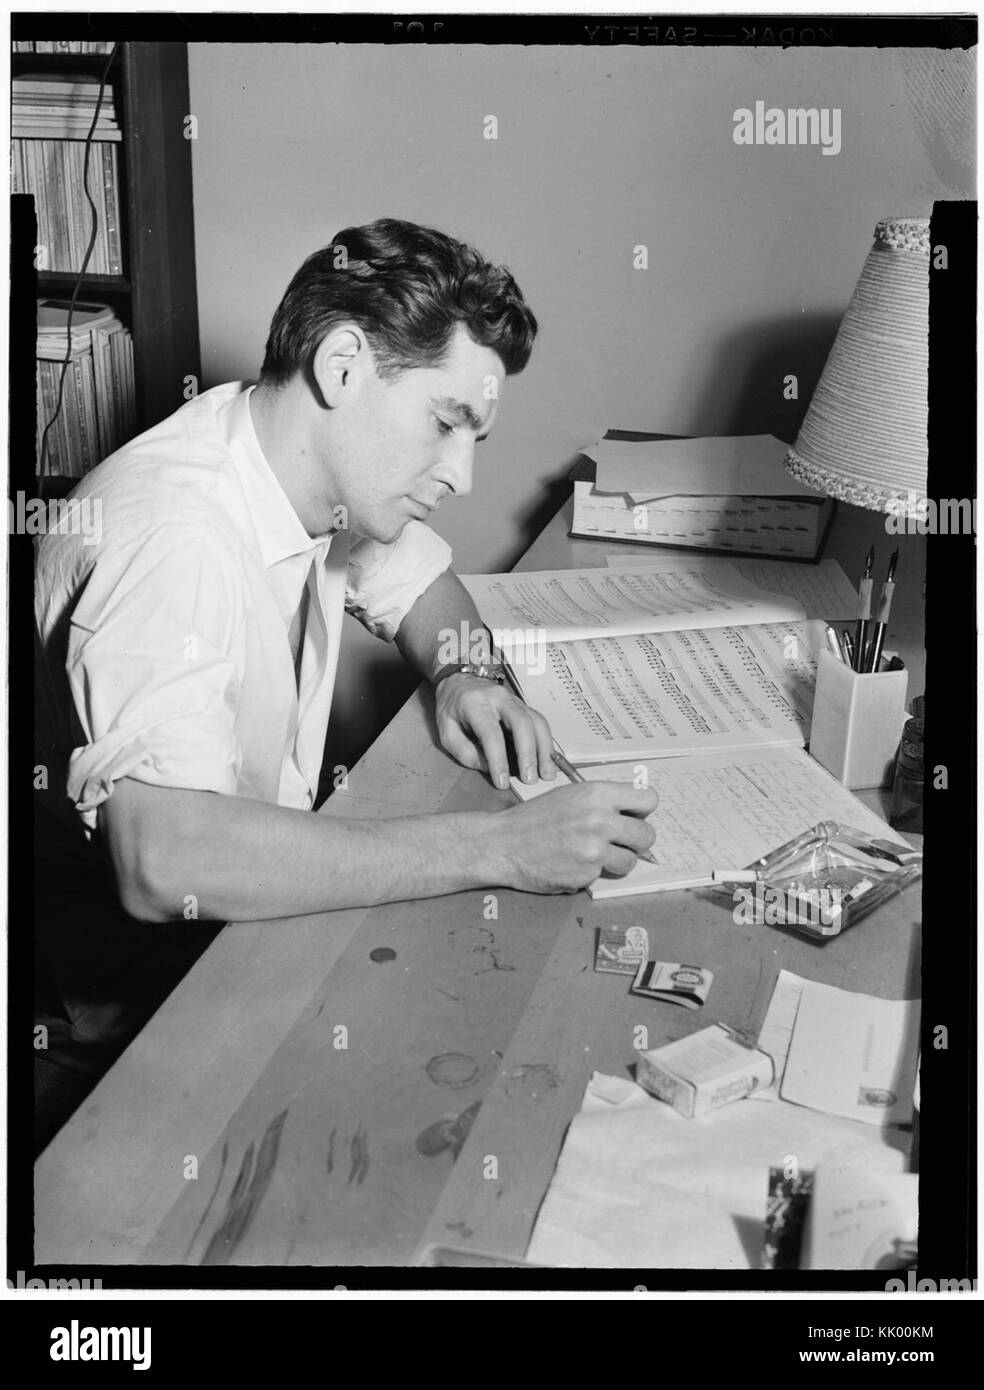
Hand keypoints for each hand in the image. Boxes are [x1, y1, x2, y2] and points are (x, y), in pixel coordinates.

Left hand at [434, 674, 557, 787]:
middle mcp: (498, 698)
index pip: (491, 733)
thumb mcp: (447, 733)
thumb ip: (466, 753)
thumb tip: (490, 768)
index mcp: (475, 704)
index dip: (498, 759)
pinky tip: (548, 760)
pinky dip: (546, 743)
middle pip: (521, 723)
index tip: (502, 782)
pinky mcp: (524, 706)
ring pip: (536, 721)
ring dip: (544, 749)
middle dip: (528, 753)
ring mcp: (514, 700)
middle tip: (530, 779)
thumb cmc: (452, 708)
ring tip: (547, 773)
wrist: (459, 682)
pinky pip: (540, 722)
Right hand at [486, 781, 658, 892]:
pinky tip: (573, 862)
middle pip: (647, 835)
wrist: (503, 843)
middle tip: (620, 840)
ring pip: (630, 860)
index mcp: (597, 794)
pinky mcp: (587, 874)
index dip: (642, 810)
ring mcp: (594, 850)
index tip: (634, 816)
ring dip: (617, 859)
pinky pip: (604, 874)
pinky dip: (592, 871)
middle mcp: (600, 821)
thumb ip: (602, 801)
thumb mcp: (569, 794)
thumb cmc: (534, 818)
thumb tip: (634, 813)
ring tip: (593, 853)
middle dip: (636, 840)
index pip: (649, 800)